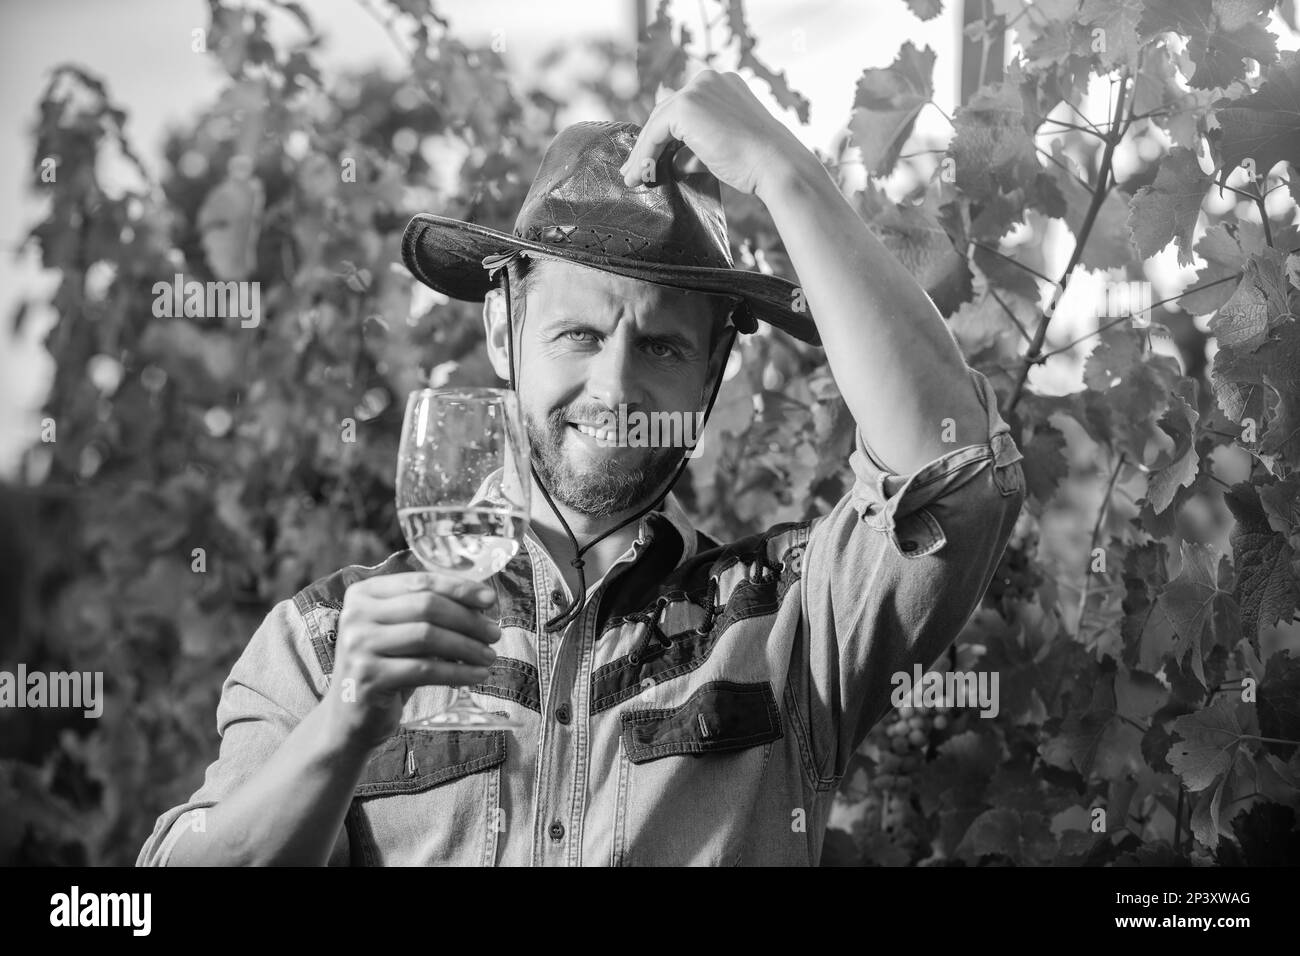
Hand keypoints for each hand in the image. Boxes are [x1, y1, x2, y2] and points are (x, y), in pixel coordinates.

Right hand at [321, 572, 501, 750]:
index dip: (459, 588)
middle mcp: (356, 614)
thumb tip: (482, 602)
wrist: (350, 717)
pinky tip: (477, 676)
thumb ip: (430, 612)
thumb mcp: (402, 633)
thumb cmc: (386, 668)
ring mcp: (358, 645)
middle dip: (468, 620)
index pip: (421, 581)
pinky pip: (424, 669)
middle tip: (494, 634)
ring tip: (489, 657)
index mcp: (364, 593)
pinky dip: (457, 672)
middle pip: (427, 606)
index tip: (490, 599)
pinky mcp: (368, 677)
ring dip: (467, 646)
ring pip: (428, 636)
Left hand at [619, 69, 811, 199]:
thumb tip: (674, 161)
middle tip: (634, 169)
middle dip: (649, 143)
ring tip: (632, 177)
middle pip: (667, 112)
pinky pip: (654, 133)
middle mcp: (709, 79)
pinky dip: (644, 155)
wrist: (775, 165)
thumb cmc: (757, 163)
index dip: (664, 135)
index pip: (684, 109)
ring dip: (643, 152)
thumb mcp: (724, 146)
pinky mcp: (686, 106)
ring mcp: (697, 89)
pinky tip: (638, 175)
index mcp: (724, 84)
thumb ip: (698, 146)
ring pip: (658, 122)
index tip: (652, 159)